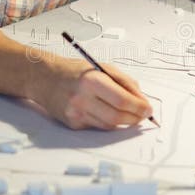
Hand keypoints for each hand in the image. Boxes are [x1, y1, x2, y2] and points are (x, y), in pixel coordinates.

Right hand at [34, 55, 153, 129]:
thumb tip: (142, 101)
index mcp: (92, 80)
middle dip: (135, 118)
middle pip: (117, 117)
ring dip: (123, 121)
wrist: (45, 78)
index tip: (149, 109)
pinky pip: (98, 126)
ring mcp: (76, 113)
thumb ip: (125, 83)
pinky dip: (108, 121)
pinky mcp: (73, 123)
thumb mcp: (103, 68)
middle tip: (143, 116)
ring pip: (109, 125)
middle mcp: (82, 98)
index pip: (123, 101)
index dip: (140, 108)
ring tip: (129, 114)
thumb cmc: (76, 71)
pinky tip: (107, 112)